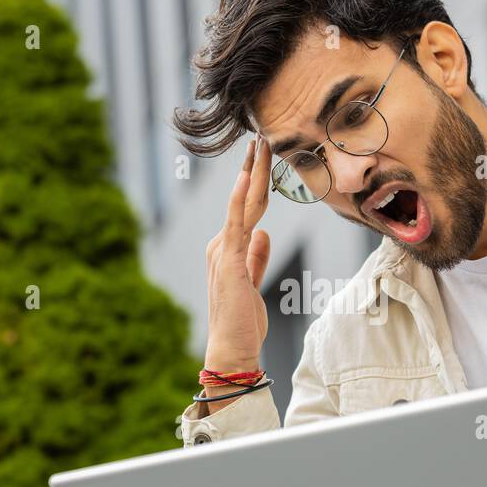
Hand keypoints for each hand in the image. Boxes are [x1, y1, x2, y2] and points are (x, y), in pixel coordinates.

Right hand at [204, 135, 271, 373]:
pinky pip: (236, 223)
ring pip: (242, 204)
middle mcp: (221, 245)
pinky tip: (245, 179)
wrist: (231, 348)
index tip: (265, 157)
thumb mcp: (253, 284)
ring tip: (260, 145)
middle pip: (243, 199)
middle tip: (263, 137)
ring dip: (251, 174)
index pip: (247, 209)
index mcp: (227, 249)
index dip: (256, 183)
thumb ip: (256, 258)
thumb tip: (264, 234)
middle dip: (253, 168)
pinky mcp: (229, 260)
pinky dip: (240, 199)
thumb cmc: (242, 323)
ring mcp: (223, 250)